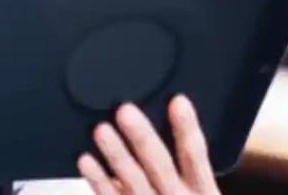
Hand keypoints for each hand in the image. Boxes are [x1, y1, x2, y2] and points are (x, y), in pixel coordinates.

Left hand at [77, 95, 219, 194]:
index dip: (187, 129)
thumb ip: (183, 164)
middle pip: (160, 166)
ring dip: (115, 154)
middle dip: (142, 138)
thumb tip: (168, 113)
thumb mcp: (197, 191)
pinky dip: (98, 180)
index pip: (196, 157)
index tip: (177, 102)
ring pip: (133, 181)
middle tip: (124, 111)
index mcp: (201, 191)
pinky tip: (86, 160)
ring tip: (100, 130)